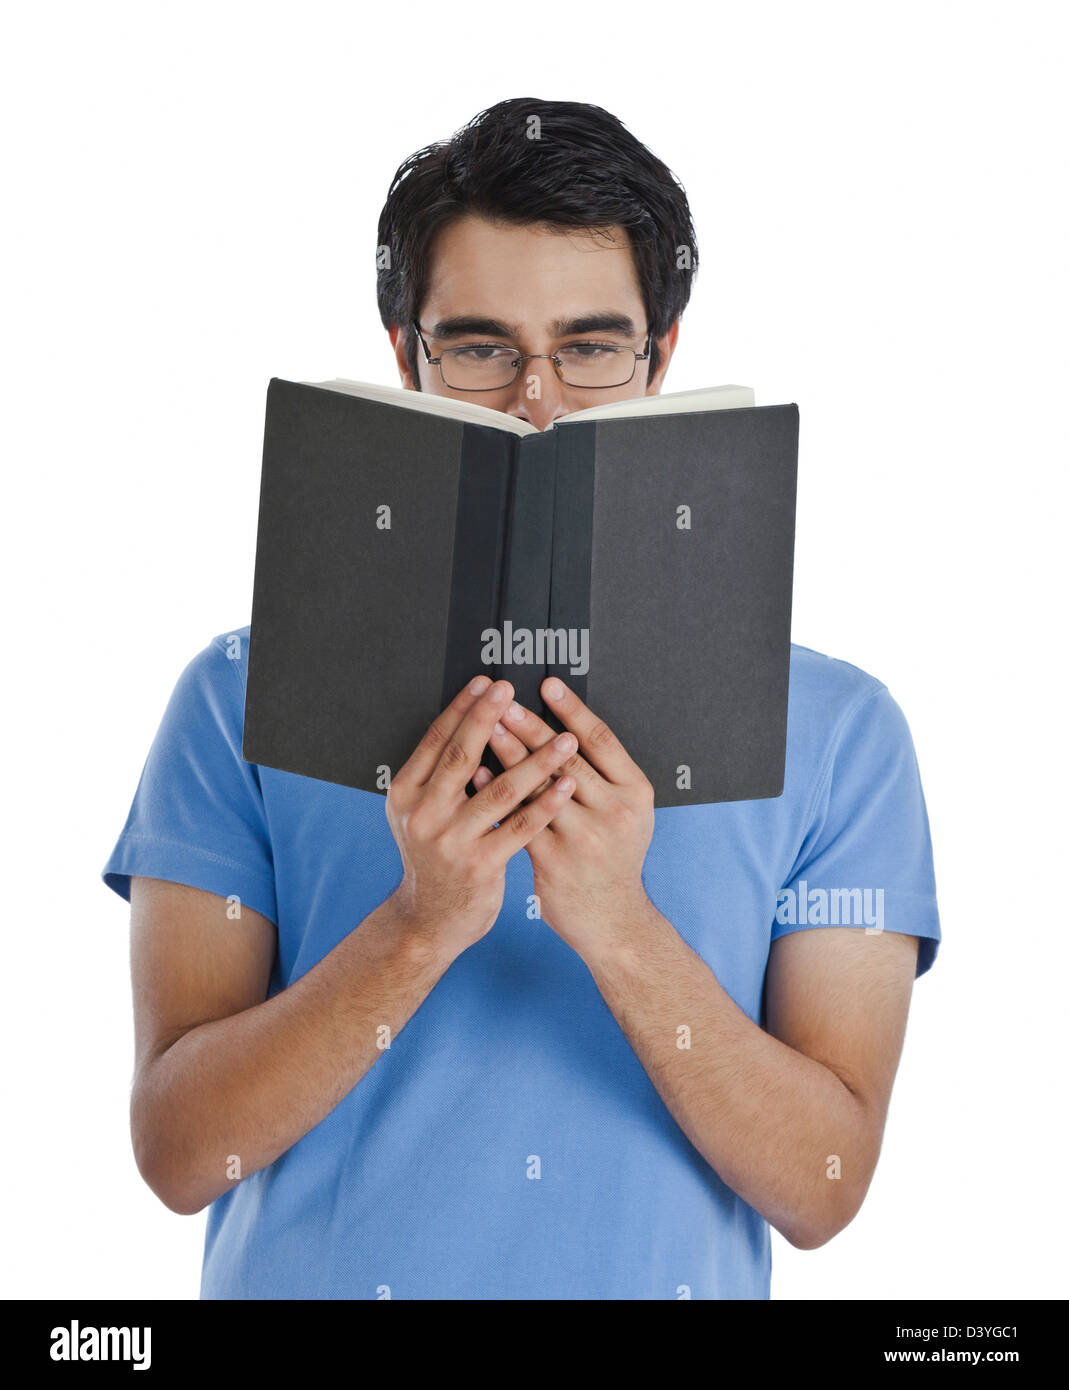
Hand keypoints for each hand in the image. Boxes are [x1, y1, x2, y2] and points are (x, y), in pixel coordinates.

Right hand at [384, 675, 577, 958]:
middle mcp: (422, 814)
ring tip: (565, 739)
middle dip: (489, 718)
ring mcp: (450, 842)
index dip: (463, 708)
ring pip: (498, 791)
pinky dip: (546, 804)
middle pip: (461, 756)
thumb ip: (439, 776)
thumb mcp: (422, 813)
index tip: (487, 682)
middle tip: (513, 690)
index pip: (437, 740)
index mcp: (406, 793)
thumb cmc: (435, 857)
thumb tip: (473, 720)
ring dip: (535, 761)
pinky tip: (568, 785)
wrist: (429, 921)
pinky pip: (519, 828)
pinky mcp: (479, 866)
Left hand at [473, 677, 655, 958]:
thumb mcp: (626, 813)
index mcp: (635, 792)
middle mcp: (614, 812)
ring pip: (538, 785)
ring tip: (485, 724)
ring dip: (508, 752)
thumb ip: (602, 776)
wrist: (613, 920)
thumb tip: (563, 728)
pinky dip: (497, 792)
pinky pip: (518, 818)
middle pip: (565, 756)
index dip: (573, 709)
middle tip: (502, 698)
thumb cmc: (613, 858)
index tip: (547, 684)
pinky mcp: (555, 861)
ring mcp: (585, 837)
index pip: (601, 739)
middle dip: (529, 724)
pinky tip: (478, 772)